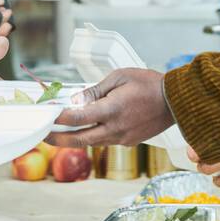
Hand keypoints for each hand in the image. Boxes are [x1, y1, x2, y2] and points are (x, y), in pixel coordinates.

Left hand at [48, 68, 173, 147]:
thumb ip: (95, 90)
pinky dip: (93, 137)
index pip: (77, 118)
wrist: (176, 101)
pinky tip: (87, 130)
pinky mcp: (129, 142)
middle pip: (80, 139)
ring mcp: (122, 138)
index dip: (59, 118)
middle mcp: (115, 128)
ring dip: (74, 140)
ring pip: (92, 143)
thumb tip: (75, 100)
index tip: (47, 115)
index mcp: (111, 110)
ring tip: (60, 134)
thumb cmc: (148, 84)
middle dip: (59, 139)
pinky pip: (105, 141)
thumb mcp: (119, 77)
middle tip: (43, 136)